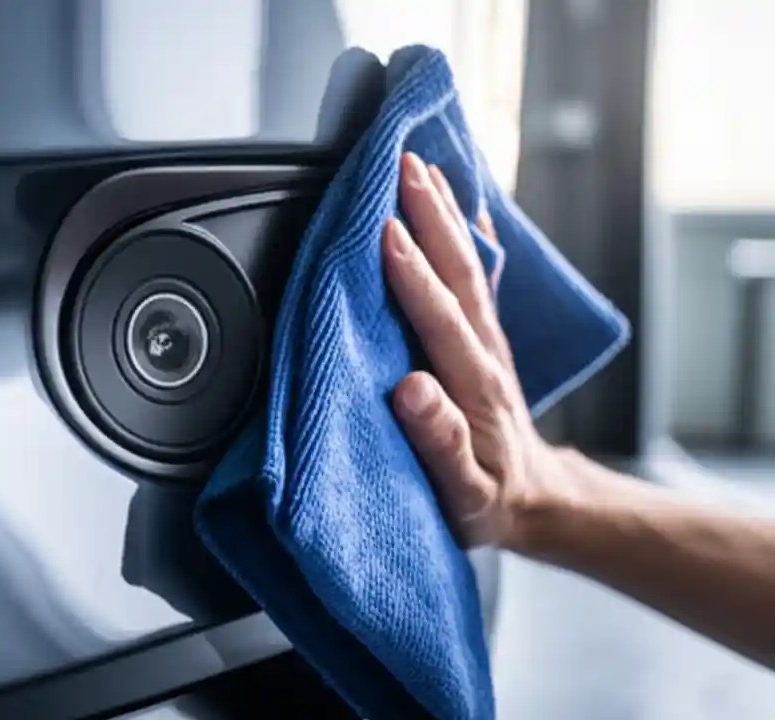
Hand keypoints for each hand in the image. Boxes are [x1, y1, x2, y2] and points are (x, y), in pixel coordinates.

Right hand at [384, 152, 566, 551]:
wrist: (535, 499)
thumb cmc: (489, 499)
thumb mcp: (462, 492)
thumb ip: (438, 443)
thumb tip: (410, 390)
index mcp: (474, 386)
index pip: (440, 319)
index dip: (413, 275)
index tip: (386, 231)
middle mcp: (484, 353)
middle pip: (460, 273)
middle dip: (433, 217)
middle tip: (405, 166)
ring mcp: (486, 341)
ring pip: (468, 265)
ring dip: (446, 214)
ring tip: (423, 167)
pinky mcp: (483, 337)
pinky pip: (472, 274)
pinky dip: (461, 232)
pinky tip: (453, 205)